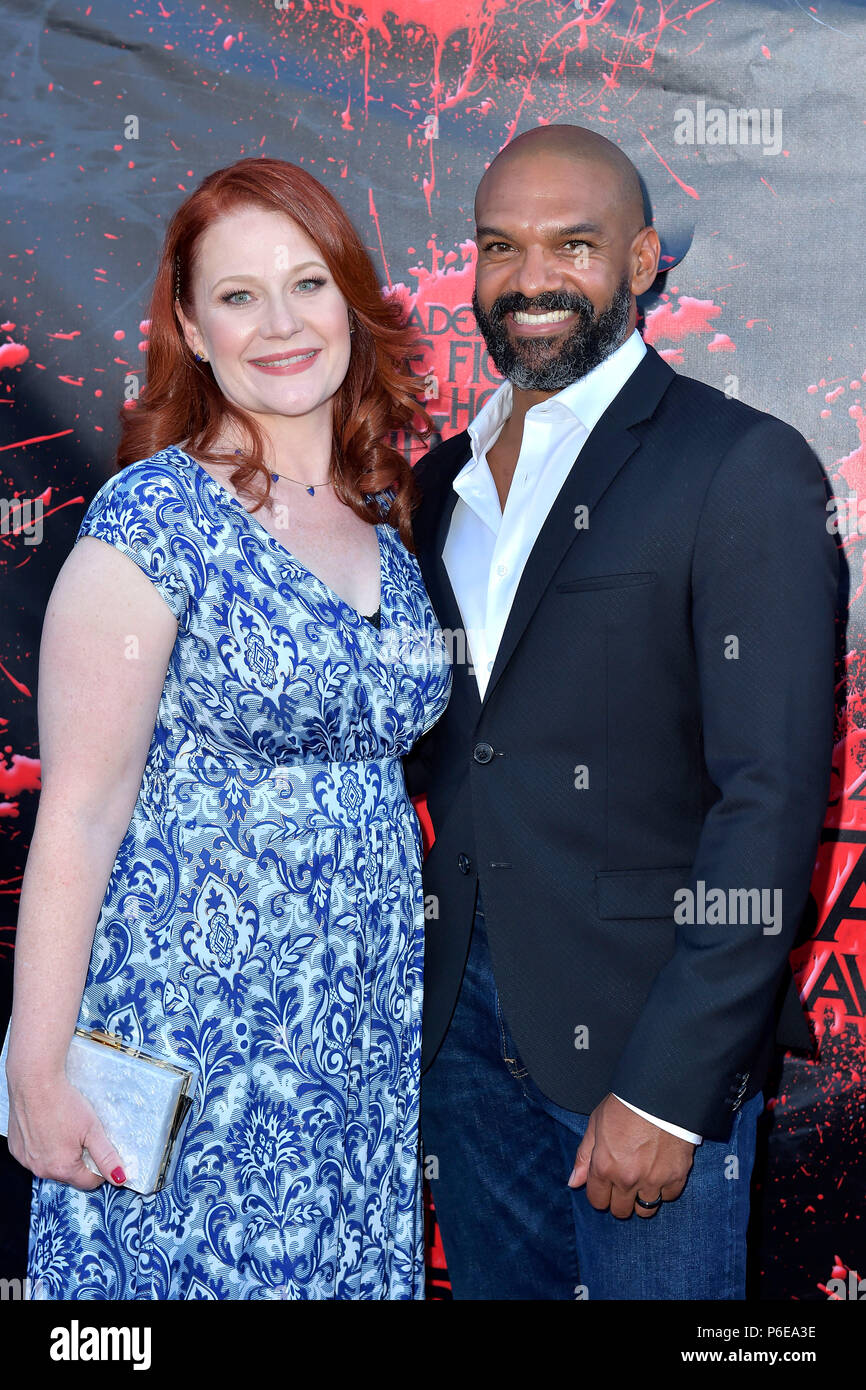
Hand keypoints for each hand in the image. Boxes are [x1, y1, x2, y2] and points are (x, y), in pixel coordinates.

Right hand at [6, 1069, 126, 1190]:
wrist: (35, 1082)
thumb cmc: (62, 1102)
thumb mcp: (93, 1129)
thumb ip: (106, 1156)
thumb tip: (119, 1177)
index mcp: (62, 1168)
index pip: (88, 1182)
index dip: (99, 1169)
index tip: (100, 1152)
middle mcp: (40, 1169)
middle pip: (68, 1174)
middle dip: (78, 1159)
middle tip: (81, 1134)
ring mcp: (26, 1159)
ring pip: (50, 1164)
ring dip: (59, 1153)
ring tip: (63, 1128)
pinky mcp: (16, 1149)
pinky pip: (34, 1155)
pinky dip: (42, 1146)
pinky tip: (47, 1127)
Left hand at [568, 1093, 694, 1218]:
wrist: (659, 1093)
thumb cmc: (625, 1105)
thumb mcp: (596, 1124)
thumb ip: (584, 1157)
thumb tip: (573, 1183)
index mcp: (604, 1167)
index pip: (597, 1201)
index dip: (600, 1194)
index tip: (605, 1186)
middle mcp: (628, 1179)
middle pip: (621, 1211)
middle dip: (619, 1200)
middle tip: (625, 1183)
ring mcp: (653, 1180)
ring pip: (645, 1210)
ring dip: (642, 1199)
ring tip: (643, 1181)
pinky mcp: (676, 1176)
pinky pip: (668, 1196)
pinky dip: (664, 1188)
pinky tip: (660, 1171)